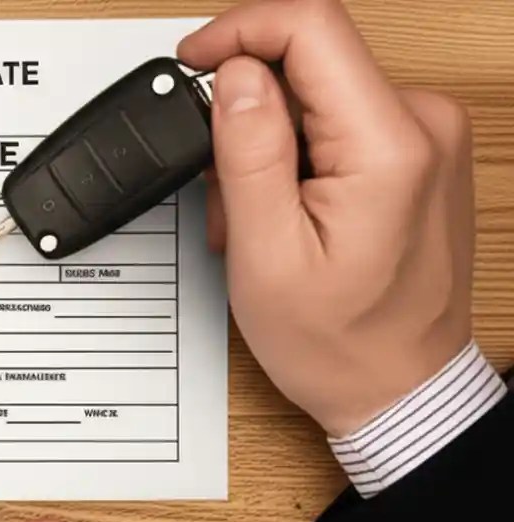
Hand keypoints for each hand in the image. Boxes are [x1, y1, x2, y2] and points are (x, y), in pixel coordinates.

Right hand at [178, 0, 475, 436]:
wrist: (400, 388)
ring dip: (266, 145)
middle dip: (246, 115)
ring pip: (316, 95)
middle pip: (309, 63)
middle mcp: (422, 124)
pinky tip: (282, 212)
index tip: (193, 62)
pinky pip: (337, 121)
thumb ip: (249, 153)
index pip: (312, 29)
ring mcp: (425, 136)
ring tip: (251, 220)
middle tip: (221, 191)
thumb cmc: (342, 342)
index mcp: (389, 144)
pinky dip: (295, 158)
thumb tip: (236, 74)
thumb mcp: (267, 255)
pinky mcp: (415, 151)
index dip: (239, 31)